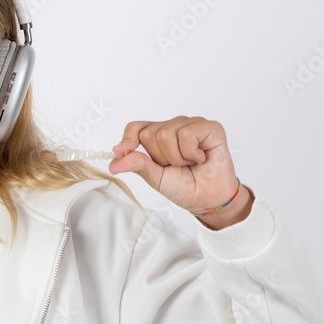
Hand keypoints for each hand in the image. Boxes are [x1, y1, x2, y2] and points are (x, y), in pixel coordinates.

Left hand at [107, 116, 243, 216]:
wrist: (208, 199)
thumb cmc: (184, 186)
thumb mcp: (155, 178)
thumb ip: (137, 165)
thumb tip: (114, 162)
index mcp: (158, 136)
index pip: (135, 128)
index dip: (128, 139)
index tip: (122, 151)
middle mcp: (174, 126)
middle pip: (150, 133)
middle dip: (161, 158)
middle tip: (178, 166)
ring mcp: (192, 124)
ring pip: (167, 134)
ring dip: (178, 158)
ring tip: (191, 163)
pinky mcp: (210, 127)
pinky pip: (187, 134)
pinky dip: (191, 153)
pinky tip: (201, 158)